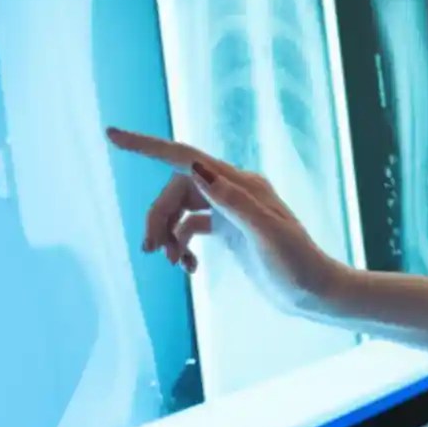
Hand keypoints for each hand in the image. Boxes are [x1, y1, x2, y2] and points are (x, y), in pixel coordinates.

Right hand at [106, 127, 347, 316]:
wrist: (314, 291)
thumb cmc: (297, 263)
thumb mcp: (266, 233)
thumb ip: (232, 202)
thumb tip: (196, 169)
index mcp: (242, 184)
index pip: (186, 157)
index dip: (148, 146)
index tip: (113, 135)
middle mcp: (234, 191)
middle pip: (177, 190)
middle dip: (158, 217)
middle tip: (152, 250)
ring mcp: (231, 211)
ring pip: (180, 210)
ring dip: (167, 233)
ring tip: (172, 262)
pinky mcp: (229, 230)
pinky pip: (190, 228)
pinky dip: (181, 244)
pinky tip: (187, 267)